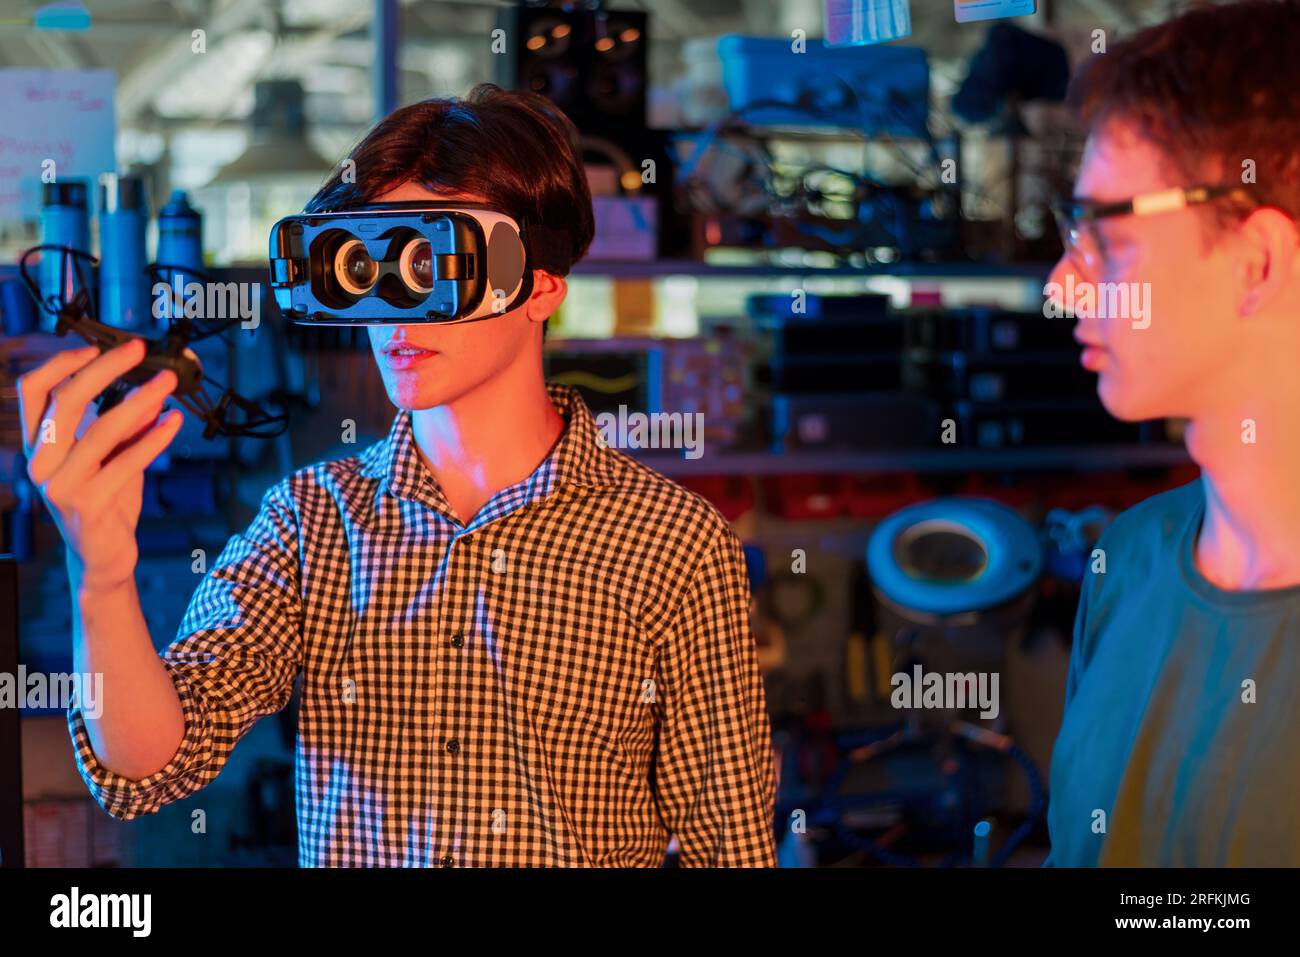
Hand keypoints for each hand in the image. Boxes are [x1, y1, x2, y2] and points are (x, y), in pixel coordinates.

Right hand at [18, 338, 183, 592]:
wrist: (104, 556)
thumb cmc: (106, 501)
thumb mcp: (113, 455)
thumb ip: (126, 425)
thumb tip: (150, 388)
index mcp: (38, 445)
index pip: (32, 391)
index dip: (60, 364)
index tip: (95, 346)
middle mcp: (40, 462)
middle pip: (65, 401)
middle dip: (105, 369)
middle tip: (140, 351)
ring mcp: (61, 485)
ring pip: (102, 430)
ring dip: (141, 400)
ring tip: (168, 383)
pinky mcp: (89, 504)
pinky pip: (127, 462)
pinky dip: (154, 438)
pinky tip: (174, 422)